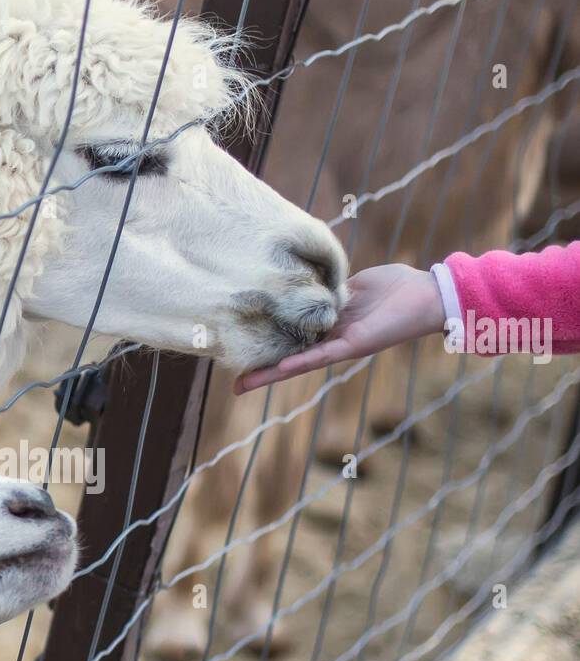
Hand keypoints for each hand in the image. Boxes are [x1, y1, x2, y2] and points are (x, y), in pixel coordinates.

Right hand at [234, 264, 445, 393]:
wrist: (426, 294)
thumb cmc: (397, 286)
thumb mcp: (355, 281)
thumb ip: (332, 285)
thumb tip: (311, 277)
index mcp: (330, 322)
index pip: (293, 335)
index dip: (269, 343)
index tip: (244, 349)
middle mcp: (331, 338)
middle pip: (290, 355)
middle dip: (263, 369)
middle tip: (235, 384)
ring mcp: (340, 344)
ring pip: (299, 361)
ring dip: (273, 374)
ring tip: (246, 383)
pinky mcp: (353, 346)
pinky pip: (321, 355)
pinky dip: (300, 361)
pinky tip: (279, 368)